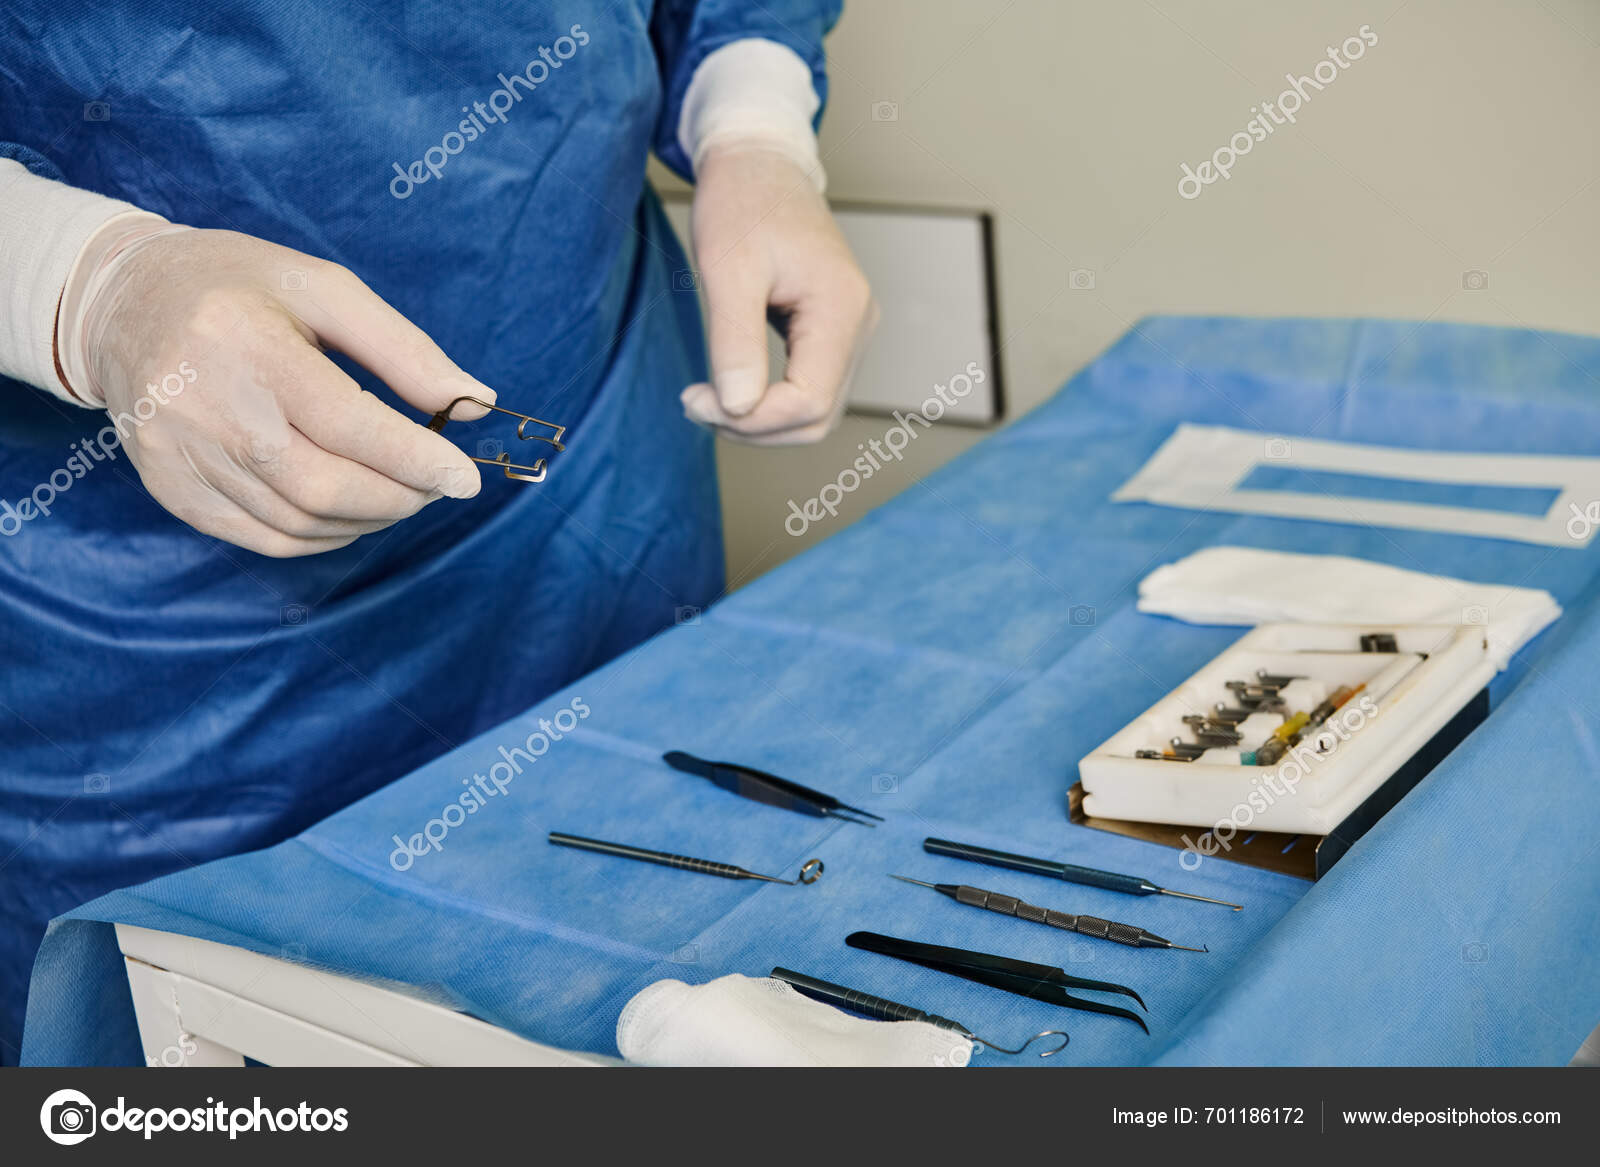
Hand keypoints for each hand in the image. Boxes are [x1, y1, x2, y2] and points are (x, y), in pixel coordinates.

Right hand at [57, 222, 492, 556]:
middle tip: (434, 486)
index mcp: (246, 343)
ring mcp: (180, 455)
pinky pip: (263, 538)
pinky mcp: (170, 488)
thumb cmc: (237, 286)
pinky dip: (322, 537)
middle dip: (399, 498)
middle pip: (324, 487)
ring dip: (366, 520)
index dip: (417, 460)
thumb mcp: (325, 289)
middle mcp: (205, 406)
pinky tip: (349, 514)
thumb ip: (404, 350)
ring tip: (397, 494)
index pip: (348, 424)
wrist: (120, 301)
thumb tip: (476, 403)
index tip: (465, 478)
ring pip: (297, 522)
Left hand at [680, 144, 876, 444]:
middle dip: (754, 426)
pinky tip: (730, 386)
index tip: (695, 399)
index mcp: (841, 308)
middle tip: (696, 403)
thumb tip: (737, 410)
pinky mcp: (833, 334)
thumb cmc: (743, 203)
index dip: (751, 419)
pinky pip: (809, 390)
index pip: (808, 402)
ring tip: (708, 397)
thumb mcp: (727, 269)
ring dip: (760, 420)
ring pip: (815, 412)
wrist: (761, 164)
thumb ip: (734, 343)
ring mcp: (851, 331)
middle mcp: (859, 325)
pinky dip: (769, 402)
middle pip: (816, 418)